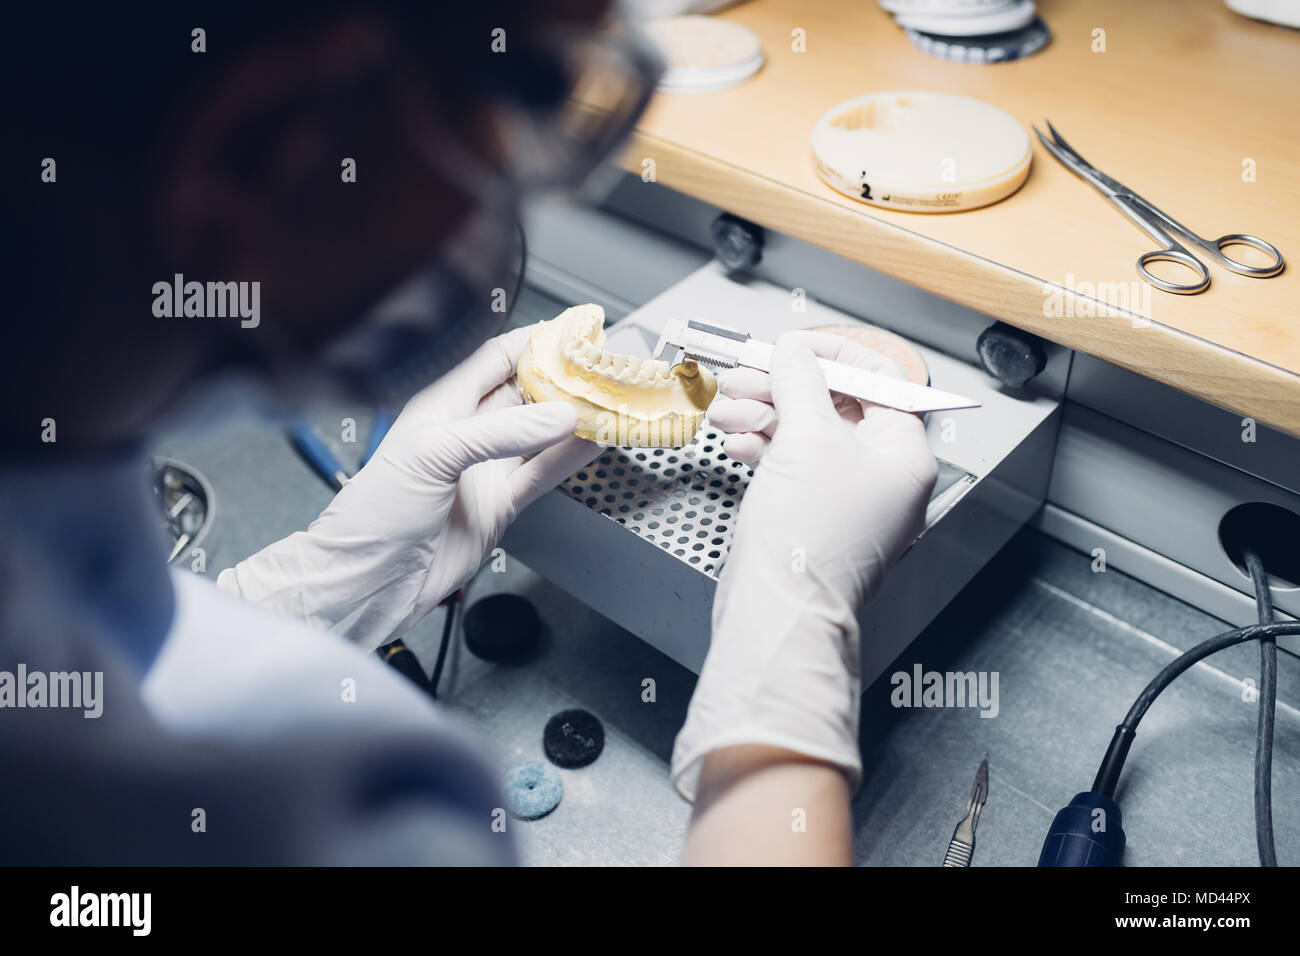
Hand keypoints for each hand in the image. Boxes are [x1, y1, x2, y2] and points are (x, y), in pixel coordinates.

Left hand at [218, 324, 597, 649]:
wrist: (370, 581)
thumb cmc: (373, 513)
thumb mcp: (431, 454)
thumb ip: (498, 433)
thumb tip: (558, 415)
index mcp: (440, 406)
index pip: (496, 359)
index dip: (535, 342)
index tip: (574, 332)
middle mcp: (466, 433)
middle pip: (526, 393)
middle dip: (564, 378)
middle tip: (603, 368)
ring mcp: (485, 470)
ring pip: (542, 434)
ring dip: (575, 419)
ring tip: (610, 401)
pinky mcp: (500, 505)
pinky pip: (544, 473)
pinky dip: (572, 458)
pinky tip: (596, 442)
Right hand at [671, 331, 937, 799]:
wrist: (778, 611)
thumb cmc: (809, 539)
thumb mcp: (806, 438)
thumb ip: (800, 381)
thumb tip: (793, 350)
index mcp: (905, 455)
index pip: (882, 381)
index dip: (834, 356)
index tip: (794, 346)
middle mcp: (884, 476)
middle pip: (838, 406)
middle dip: (786, 386)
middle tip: (747, 374)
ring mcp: (848, 498)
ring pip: (809, 434)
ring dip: (765, 414)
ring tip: (727, 407)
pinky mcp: (815, 516)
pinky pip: (794, 465)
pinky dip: (764, 447)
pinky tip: (736, 441)